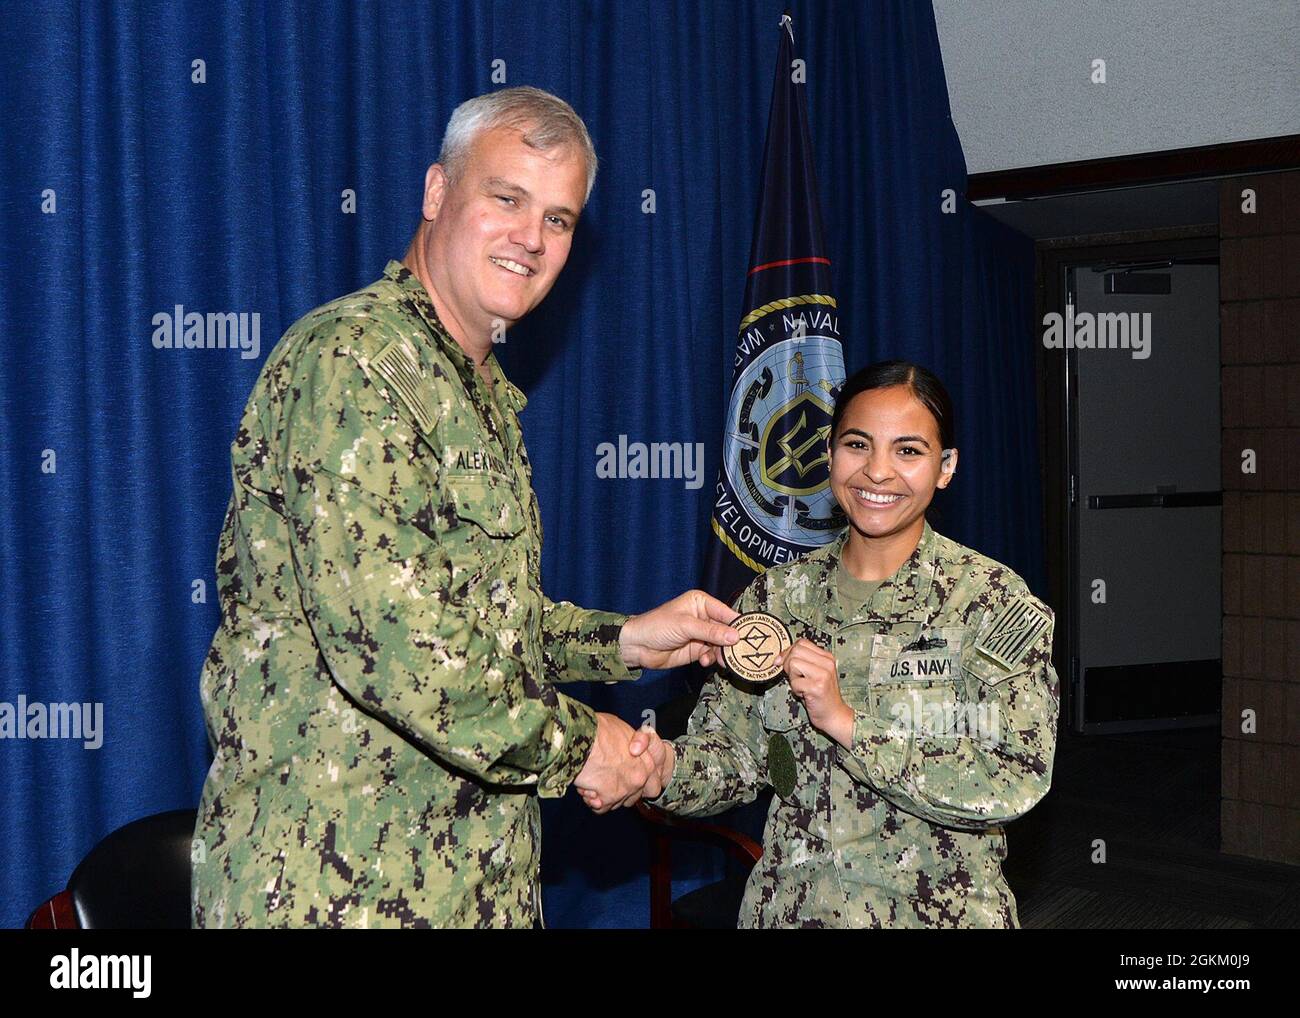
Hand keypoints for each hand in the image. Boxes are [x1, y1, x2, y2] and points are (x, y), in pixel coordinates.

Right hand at [574, 714, 667, 813]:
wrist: (582, 736)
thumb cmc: (599, 729)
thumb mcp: (623, 732)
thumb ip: (631, 746)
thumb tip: (631, 749)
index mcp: (647, 762)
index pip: (651, 787)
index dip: (636, 784)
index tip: (623, 779)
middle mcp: (639, 778)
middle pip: (631, 797)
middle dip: (618, 792)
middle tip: (603, 779)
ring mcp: (624, 790)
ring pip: (614, 803)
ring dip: (603, 795)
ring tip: (590, 779)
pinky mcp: (608, 798)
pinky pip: (599, 807)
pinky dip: (591, 800)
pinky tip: (586, 787)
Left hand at [618, 590, 740, 670]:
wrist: (637, 646)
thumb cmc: (657, 626)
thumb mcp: (686, 626)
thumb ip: (711, 632)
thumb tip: (736, 636)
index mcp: (701, 602)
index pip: (726, 612)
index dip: (738, 624)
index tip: (753, 635)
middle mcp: (704, 617)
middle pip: (726, 630)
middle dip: (731, 642)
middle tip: (739, 653)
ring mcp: (701, 634)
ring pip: (720, 644)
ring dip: (722, 653)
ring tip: (721, 661)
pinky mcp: (696, 649)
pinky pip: (712, 654)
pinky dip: (711, 658)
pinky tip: (705, 661)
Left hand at [781, 639, 853, 747]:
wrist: (833, 715)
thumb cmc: (820, 695)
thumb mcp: (814, 673)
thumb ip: (800, 661)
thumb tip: (778, 658)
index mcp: (827, 657)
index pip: (801, 642)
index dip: (788, 652)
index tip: (783, 663)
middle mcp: (827, 663)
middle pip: (796, 651)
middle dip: (788, 664)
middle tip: (795, 678)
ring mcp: (823, 674)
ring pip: (793, 663)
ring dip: (792, 677)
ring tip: (801, 686)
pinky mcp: (817, 687)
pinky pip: (795, 682)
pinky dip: (795, 690)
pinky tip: (805, 694)